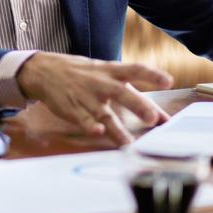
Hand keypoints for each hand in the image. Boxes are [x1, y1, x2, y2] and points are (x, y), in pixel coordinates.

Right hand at [15, 53, 172, 145]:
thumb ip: (132, 93)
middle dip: (137, 105)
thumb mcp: (105, 74)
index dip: (152, 75)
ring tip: (129, 143)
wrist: (44, 70)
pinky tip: (98, 132)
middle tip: (152, 118)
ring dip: (117, 129)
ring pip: (104, 114)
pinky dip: (90, 126)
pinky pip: (83, 120)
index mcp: (111, 71)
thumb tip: (160, 115)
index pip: (135, 69)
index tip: (168, 80)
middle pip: (122, 93)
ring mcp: (87, 97)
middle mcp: (101, 83)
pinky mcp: (73, 110)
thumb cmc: (82, 74)